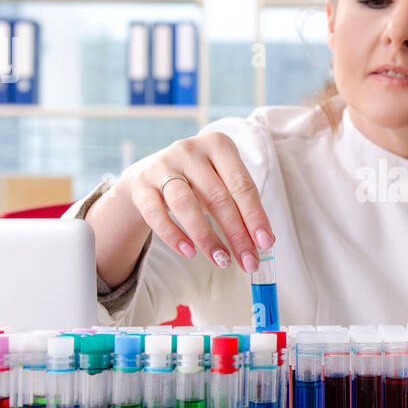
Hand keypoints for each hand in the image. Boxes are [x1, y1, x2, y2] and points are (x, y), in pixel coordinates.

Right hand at [117, 131, 274, 272]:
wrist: (151, 174)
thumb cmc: (198, 181)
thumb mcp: (222, 183)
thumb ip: (242, 207)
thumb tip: (263, 241)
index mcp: (218, 145)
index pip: (242, 185)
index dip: (255, 217)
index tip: (266, 244)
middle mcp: (189, 150)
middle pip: (217, 197)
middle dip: (236, 234)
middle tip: (248, 262)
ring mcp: (162, 164)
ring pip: (185, 204)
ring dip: (206, 237)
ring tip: (221, 260)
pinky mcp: (141, 184)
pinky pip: (155, 214)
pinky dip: (173, 235)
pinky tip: (189, 252)